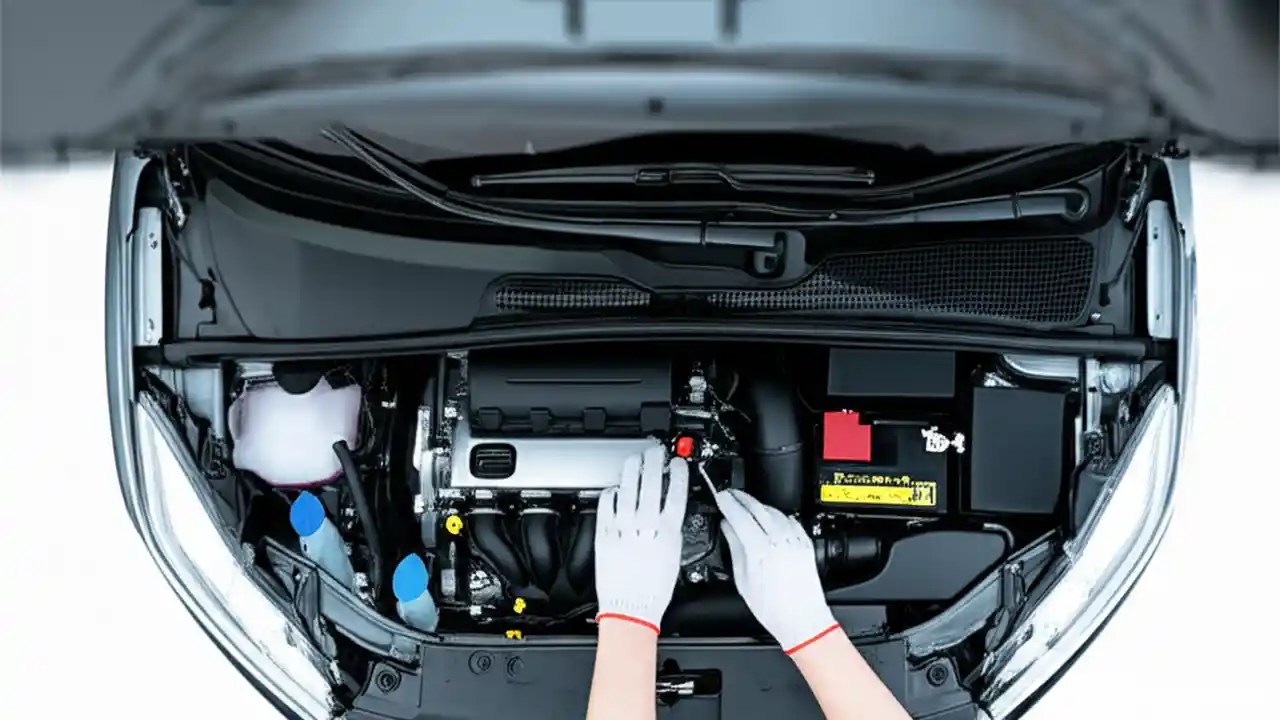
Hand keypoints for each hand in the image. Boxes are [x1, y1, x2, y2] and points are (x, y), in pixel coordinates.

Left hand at [594, 444, 688, 632]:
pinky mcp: (604, 534)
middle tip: (655, 452)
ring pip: (628, 488)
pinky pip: (607, 504)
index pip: (676, 492)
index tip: (677, 464)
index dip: (678, 473)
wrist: (630, 608)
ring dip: (632, 469)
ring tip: (635, 459)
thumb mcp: (674, 555)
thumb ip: (671, 529)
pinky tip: (615, 489)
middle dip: (654, 461)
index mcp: (668, 532)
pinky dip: (612, 493)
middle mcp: (645, 526)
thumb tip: (669, 511)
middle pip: (651, 483)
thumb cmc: (653, 589)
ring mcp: (623, 528)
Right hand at [713, 489, 839, 653]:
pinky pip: (790, 521)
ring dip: (759, 505)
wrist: (802, 620)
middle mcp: (779, 541)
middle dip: (742, 498)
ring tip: (748, 505)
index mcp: (760, 549)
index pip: (740, 515)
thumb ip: (735, 548)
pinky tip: (772, 517)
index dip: (728, 503)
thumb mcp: (743, 579)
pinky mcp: (805, 544)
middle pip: (758, 508)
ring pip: (774, 511)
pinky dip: (778, 515)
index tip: (721, 496)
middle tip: (731, 494)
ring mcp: (794, 541)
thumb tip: (728, 529)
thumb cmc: (774, 608)